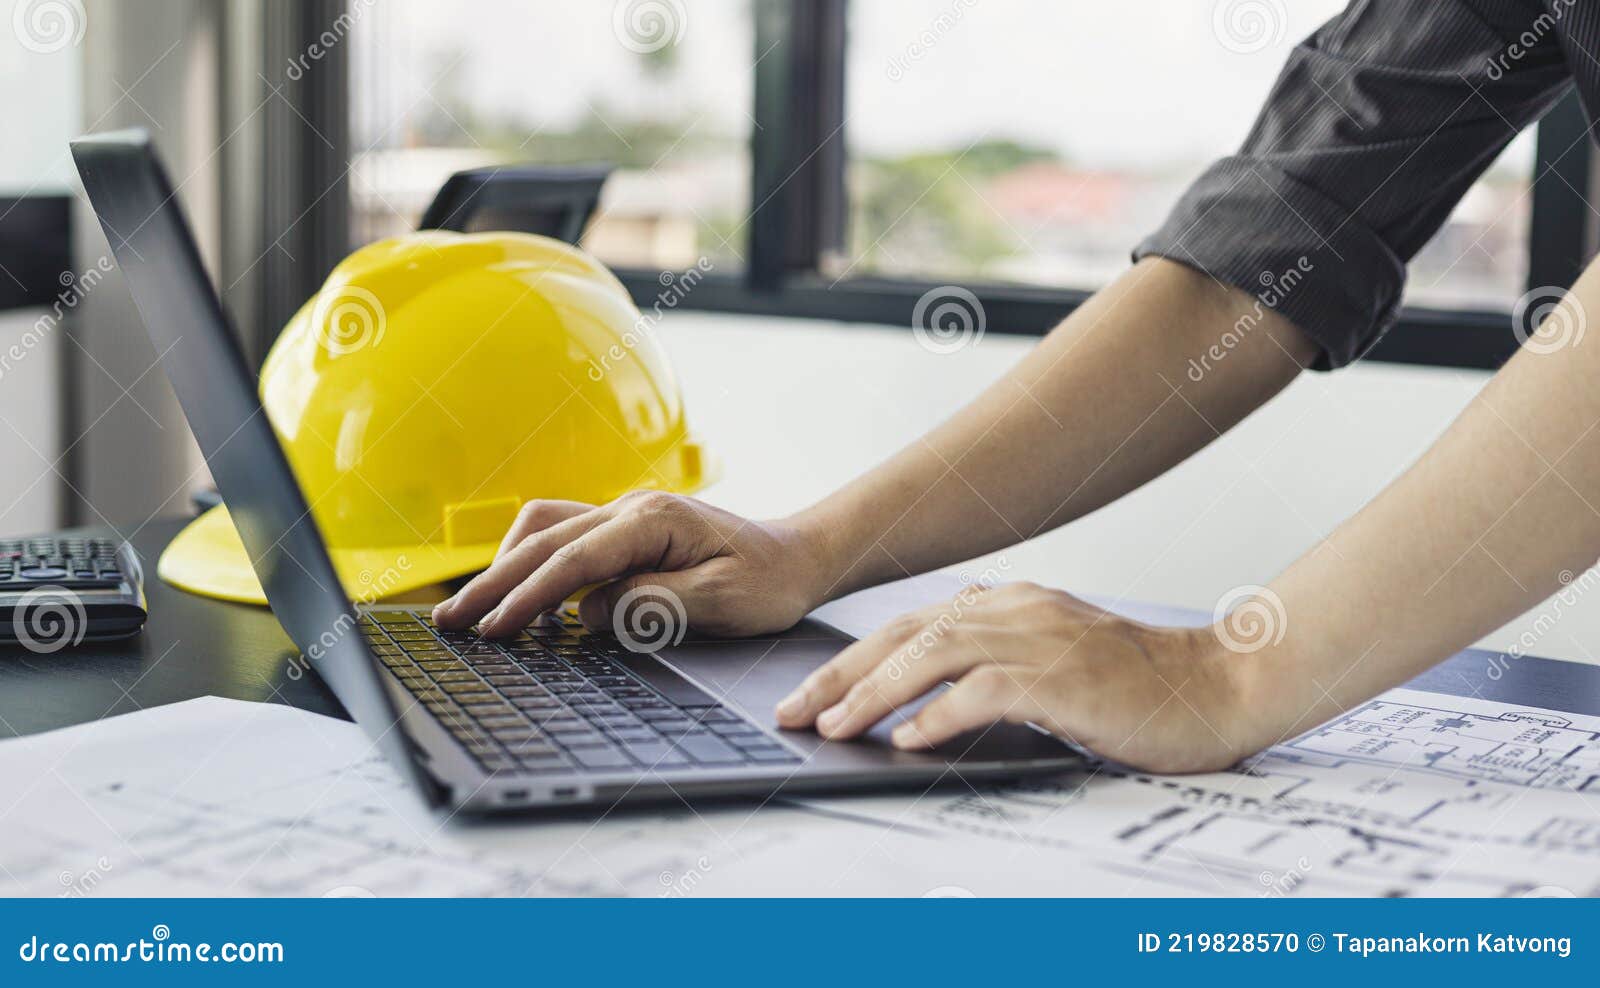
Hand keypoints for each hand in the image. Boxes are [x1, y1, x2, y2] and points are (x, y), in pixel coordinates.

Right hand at [431, 492, 836, 638]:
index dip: (528, 595)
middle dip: (493, 582)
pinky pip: (564, 542)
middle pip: (542, 539)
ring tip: (473, 612)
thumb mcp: (723, 601)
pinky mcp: (624, 534)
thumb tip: (590, 611)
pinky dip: (534, 567)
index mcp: (654, 520)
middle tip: (451, 622)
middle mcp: (630, 509)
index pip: (573, 559)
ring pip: (544, 531)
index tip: (495, 629)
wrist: (798, 555)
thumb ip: (655, 604)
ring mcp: (624, 517)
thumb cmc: (768, 580)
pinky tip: (525, 606)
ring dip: (505, 568)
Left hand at [773, 582, 1253, 772]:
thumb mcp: (1052, 660)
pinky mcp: (1061, 675)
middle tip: (793, 711)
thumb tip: (920, 704)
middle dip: (839, 674)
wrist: (1218, 687)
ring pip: (930, 656)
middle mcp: (1015, 608)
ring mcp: (1038, 637)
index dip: (852, 660)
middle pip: (903, 633)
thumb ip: (992, 665)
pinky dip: (937, 716)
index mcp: (1009, 601)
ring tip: (832, 727)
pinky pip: (982, 691)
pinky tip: (906, 740)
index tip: (809, 693)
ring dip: (872, 694)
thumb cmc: (1136, 685)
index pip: (909, 625)